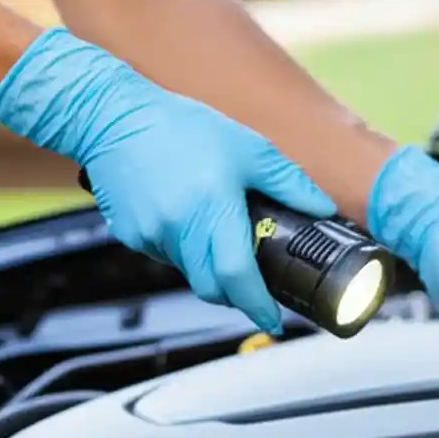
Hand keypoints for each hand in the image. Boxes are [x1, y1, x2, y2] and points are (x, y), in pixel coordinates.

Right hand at [0, 28, 335, 331]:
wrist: (114, 118)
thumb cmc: (183, 128)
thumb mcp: (250, 149)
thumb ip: (290, 183)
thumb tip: (323, 209)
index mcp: (212, 211)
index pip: (238, 276)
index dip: (257, 305)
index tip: (274, 320)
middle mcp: (178, 230)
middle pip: (212, 287)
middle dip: (236, 295)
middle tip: (253, 288)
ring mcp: (150, 236)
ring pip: (188, 272)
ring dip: (209, 267)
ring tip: (217, 234)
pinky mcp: (130, 235)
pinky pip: (164, 255)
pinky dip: (183, 249)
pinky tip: (186, 218)